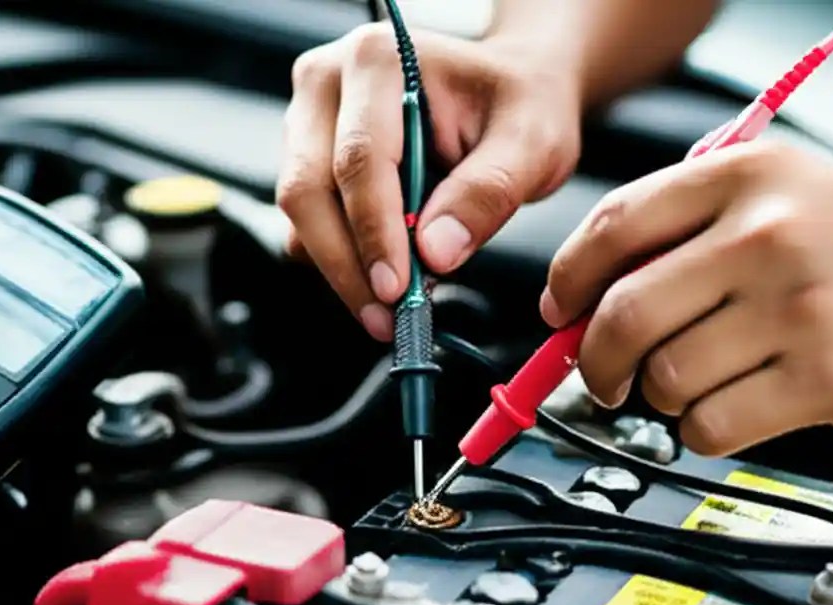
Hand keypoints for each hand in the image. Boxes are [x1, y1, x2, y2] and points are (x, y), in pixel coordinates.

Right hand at [278, 22, 581, 339]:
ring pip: (301, 212)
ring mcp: (309, 118)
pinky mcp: (307, 155)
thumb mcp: (531, 144)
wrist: (507, 89)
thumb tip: (435, 253)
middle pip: (309, 188)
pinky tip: (385, 274)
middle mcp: (328, 82)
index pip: (359, 157)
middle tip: (387, 317)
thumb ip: (486, 193)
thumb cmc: (519, 103)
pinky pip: (306, 221)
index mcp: (379, 60)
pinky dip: (342, 257)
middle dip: (347, 264)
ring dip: (342, 267)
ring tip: (393, 306)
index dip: (374, 231)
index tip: (397, 289)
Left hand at [541, 141, 832, 455]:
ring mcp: (795, 305)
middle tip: (604, 376)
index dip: (568, 281)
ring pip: (662, 378)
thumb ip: (686, 230)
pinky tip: (736, 409)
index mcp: (747, 174)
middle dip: (595, 362)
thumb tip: (583, 298)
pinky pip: (708, 425)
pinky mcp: (821, 376)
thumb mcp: (785, 198)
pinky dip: (703, 432)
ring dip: (664, 398)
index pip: (611, 226)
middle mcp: (766, 232)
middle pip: (622, 315)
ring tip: (704, 383)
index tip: (561, 311)